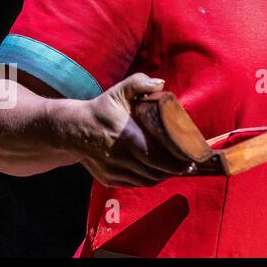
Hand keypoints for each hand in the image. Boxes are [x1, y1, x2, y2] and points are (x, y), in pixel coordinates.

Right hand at [67, 73, 194, 186]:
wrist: (74, 129)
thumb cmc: (102, 109)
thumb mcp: (120, 91)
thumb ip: (140, 83)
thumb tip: (161, 83)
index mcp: (126, 136)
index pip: (156, 156)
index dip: (175, 162)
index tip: (191, 159)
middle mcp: (119, 157)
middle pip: (154, 171)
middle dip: (175, 169)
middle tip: (190, 164)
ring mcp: (113, 170)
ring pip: (146, 180)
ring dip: (164, 176)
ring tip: (178, 168)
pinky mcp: (109, 178)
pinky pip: (135, 183)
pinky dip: (150, 180)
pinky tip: (160, 172)